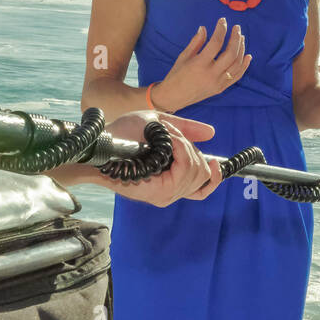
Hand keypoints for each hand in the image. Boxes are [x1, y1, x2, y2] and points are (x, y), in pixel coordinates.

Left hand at [103, 111, 223, 204]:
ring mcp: (164, 194)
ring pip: (195, 171)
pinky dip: (183, 151)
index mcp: (170, 182)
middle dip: (194, 150)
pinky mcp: (157, 192)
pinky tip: (176, 143)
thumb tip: (212, 133)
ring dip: (185, 146)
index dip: (214, 176)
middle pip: (203, 176)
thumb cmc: (125, 133)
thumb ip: (186, 130)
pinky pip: (184, 171)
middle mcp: (169, 193)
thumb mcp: (161, 125)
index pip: (203, 190)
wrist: (103, 139)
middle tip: (175, 138)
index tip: (216, 161)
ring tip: (168, 137)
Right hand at [155, 18, 250, 109]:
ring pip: (236, 65)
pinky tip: (247, 56)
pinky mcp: (221, 89)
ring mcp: (218, 83)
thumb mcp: (183, 56)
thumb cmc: (176, 74)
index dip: (220, 30)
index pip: (215, 43)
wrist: (174, 97)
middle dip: (235, 38)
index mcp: (199, 64)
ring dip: (241, 49)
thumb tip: (204, 28)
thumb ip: (196, 42)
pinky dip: (244, 66)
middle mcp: (211, 74)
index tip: (222, 21)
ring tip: (241, 38)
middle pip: (230, 54)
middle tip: (237, 27)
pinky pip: (236, 77)